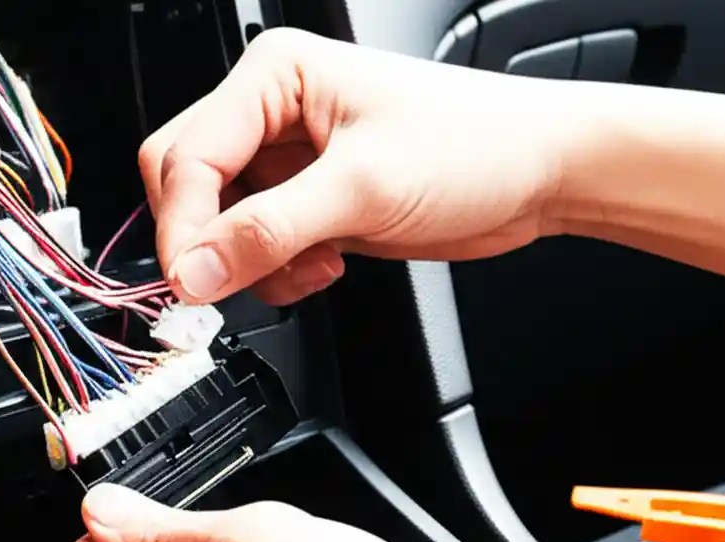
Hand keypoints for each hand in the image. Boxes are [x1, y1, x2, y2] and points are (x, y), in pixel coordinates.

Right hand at [140, 28, 587, 305]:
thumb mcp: (363, 187)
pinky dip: (280, 270)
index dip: (182, 225)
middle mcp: (274, 113)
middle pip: (190, 187)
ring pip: (220, 225)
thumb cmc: (476, 144)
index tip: (192, 282)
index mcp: (275, 76)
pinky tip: (328, 263)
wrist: (542, 173)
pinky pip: (260, 246)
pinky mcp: (312, 202)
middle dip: (210, 242)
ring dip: (253, 261)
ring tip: (313, 263)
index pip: (186, 155)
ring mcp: (292, 161)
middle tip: (233, 282)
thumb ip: (268, 231)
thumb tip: (194, 270)